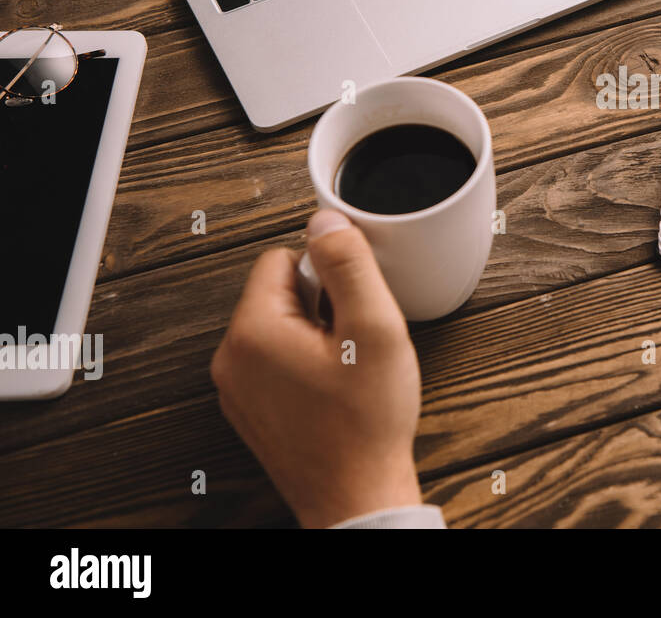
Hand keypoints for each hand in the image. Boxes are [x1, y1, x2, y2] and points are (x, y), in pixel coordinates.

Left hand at [211, 209, 422, 527]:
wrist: (356, 496)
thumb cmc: (366, 423)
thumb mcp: (374, 328)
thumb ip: (349, 263)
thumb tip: (325, 219)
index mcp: (253, 331)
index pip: (281, 257)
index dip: (328, 274)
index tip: (350, 309)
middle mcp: (232, 358)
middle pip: (279, 292)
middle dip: (323, 305)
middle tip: (353, 342)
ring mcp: (236, 389)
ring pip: (280, 327)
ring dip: (316, 335)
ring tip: (346, 369)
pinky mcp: (251, 410)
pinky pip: (276, 362)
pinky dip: (307, 365)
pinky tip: (335, 390)